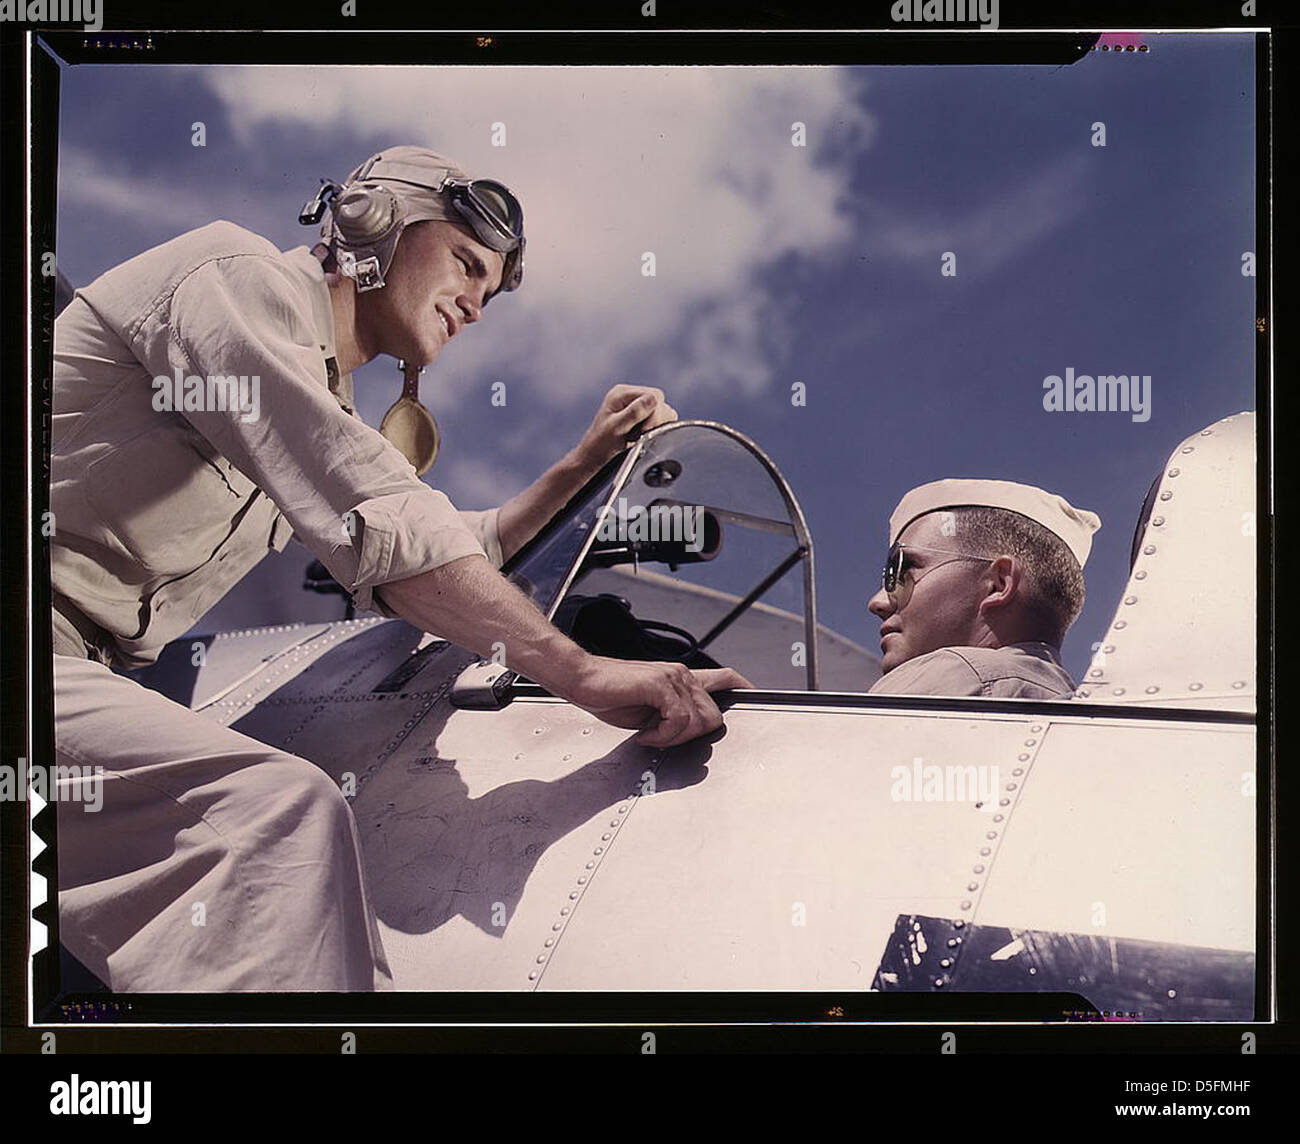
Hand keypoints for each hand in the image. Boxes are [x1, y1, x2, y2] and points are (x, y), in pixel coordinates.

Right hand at [564, 656, 751, 747]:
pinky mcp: (660, 685)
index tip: (754, 698)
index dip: (743, 688)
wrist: (581, 679)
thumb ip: (670, 716)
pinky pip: (678, 721)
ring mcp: (673, 678)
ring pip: (697, 721)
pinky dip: (661, 735)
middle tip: (661, 738)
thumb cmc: (608, 695)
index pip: (724, 677)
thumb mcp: (647, 710)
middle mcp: (682, 675)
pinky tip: (644, 734)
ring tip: (648, 734)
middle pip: (713, 716)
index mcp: (680, 679)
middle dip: (691, 736)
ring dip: (672, 738)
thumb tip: (684, 731)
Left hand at [572, 385, 677, 468]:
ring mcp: (635, 405)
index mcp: (622, 393)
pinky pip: (659, 418)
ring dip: (654, 425)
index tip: (642, 430)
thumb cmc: (600, 443)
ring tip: (638, 434)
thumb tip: (653, 399)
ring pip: (662, 410)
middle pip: (659, 401)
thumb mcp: (616, 428)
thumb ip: (635, 412)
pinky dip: (654, 428)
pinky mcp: (640, 415)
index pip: (654, 395)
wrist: (594, 455)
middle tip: (639, 433)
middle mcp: (630, 395)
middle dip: (654, 420)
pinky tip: (641, 435)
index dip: (654, 414)